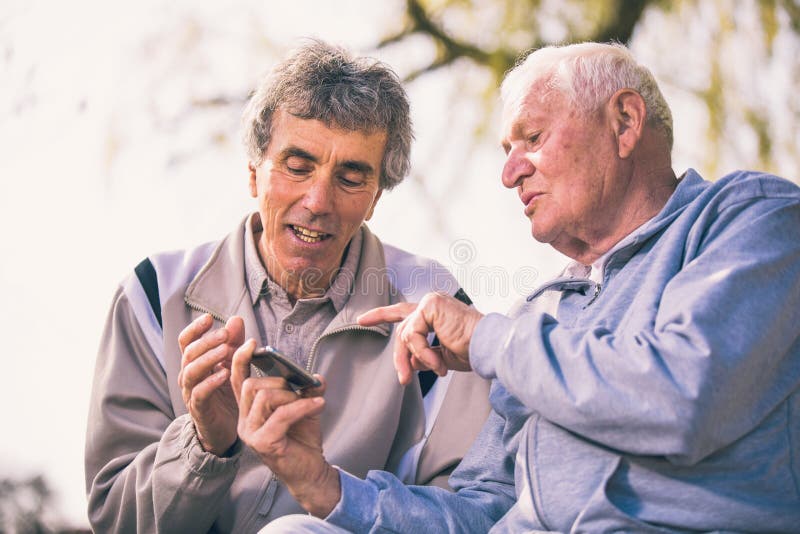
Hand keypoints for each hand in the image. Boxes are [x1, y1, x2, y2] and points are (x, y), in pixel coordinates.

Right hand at [177, 314, 243, 455]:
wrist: (225, 428)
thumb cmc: (225, 393)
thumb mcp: (232, 364)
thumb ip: (233, 342)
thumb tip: (236, 319)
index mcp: (195, 362)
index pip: (187, 341)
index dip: (195, 329)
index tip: (209, 318)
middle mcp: (188, 375)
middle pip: (189, 353)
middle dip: (206, 341)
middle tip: (224, 334)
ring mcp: (191, 393)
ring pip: (190, 372)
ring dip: (207, 359)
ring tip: (225, 351)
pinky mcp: (199, 409)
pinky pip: (199, 394)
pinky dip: (210, 383)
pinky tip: (224, 374)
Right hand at [231, 341, 339, 516]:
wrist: (310, 471)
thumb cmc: (303, 440)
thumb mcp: (305, 407)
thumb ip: (306, 389)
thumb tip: (314, 377)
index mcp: (249, 410)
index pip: (237, 380)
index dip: (241, 360)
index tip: (252, 343)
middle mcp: (244, 421)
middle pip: (251, 385)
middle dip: (279, 382)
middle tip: (299, 392)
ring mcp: (250, 433)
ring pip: (264, 397)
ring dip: (292, 396)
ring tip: (310, 403)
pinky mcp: (263, 443)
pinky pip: (281, 415)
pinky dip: (302, 406)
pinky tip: (317, 405)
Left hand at [357, 292, 483, 384]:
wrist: (488, 347)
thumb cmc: (472, 351)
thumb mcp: (441, 356)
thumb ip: (422, 355)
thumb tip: (409, 363)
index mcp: (434, 311)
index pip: (403, 312)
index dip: (381, 315)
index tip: (362, 320)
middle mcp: (431, 302)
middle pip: (402, 330)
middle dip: (400, 357)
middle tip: (404, 380)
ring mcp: (430, 301)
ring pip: (405, 335)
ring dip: (418, 358)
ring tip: (437, 369)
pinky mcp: (430, 306)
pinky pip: (413, 335)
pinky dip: (423, 353)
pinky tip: (438, 363)